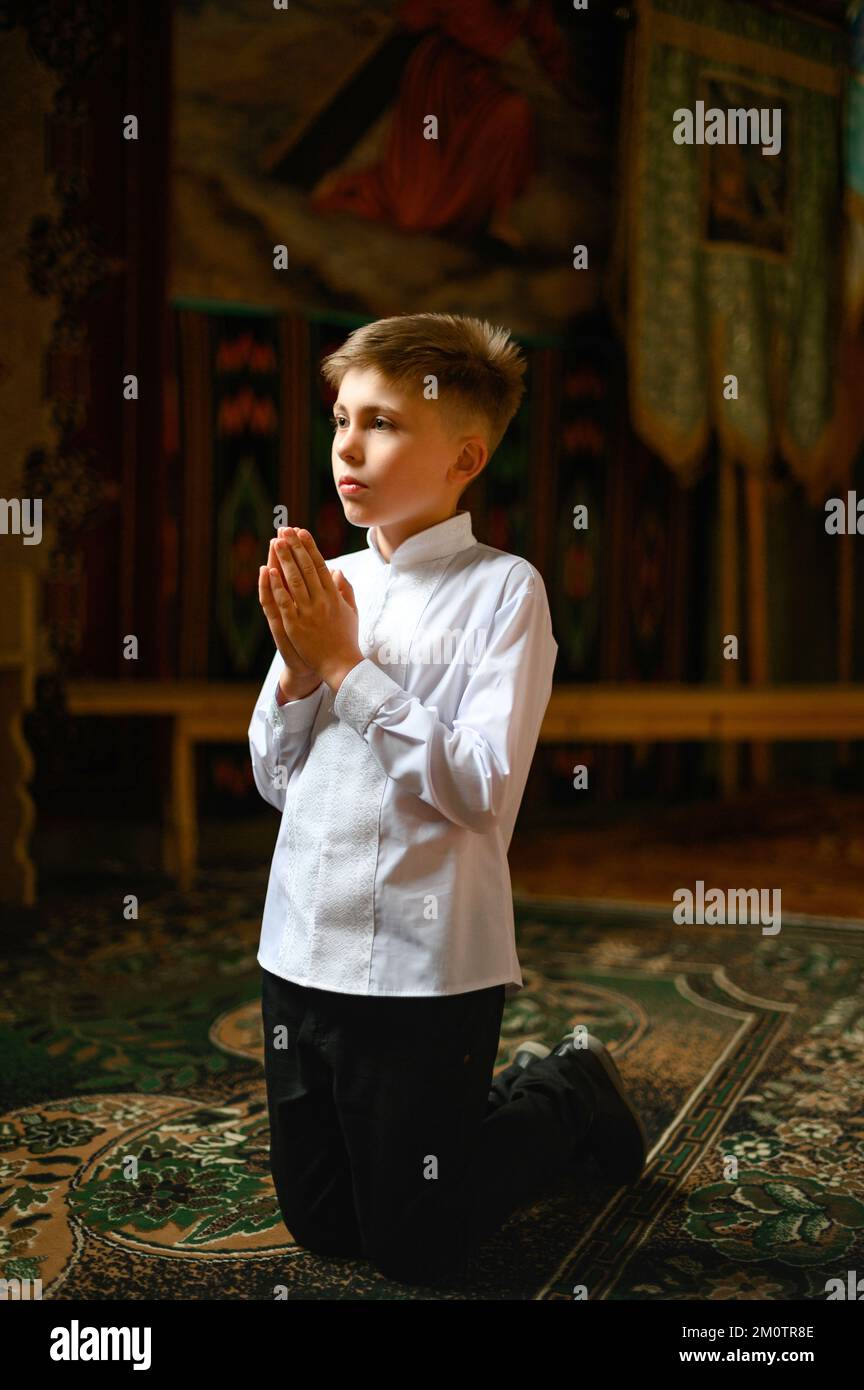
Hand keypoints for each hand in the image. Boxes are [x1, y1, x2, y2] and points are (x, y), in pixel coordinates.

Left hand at [270, 527, 362, 692]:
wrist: (341, 665)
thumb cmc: (346, 639)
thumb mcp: (351, 612)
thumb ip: (346, 590)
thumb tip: (337, 571)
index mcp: (334, 596)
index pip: (320, 565)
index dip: (310, 547)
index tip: (302, 531)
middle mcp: (322, 601)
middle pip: (305, 568)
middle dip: (294, 547)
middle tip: (285, 529)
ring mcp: (308, 613)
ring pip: (294, 581)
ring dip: (284, 559)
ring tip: (276, 542)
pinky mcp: (296, 625)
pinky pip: (285, 602)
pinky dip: (276, 586)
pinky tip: (269, 571)